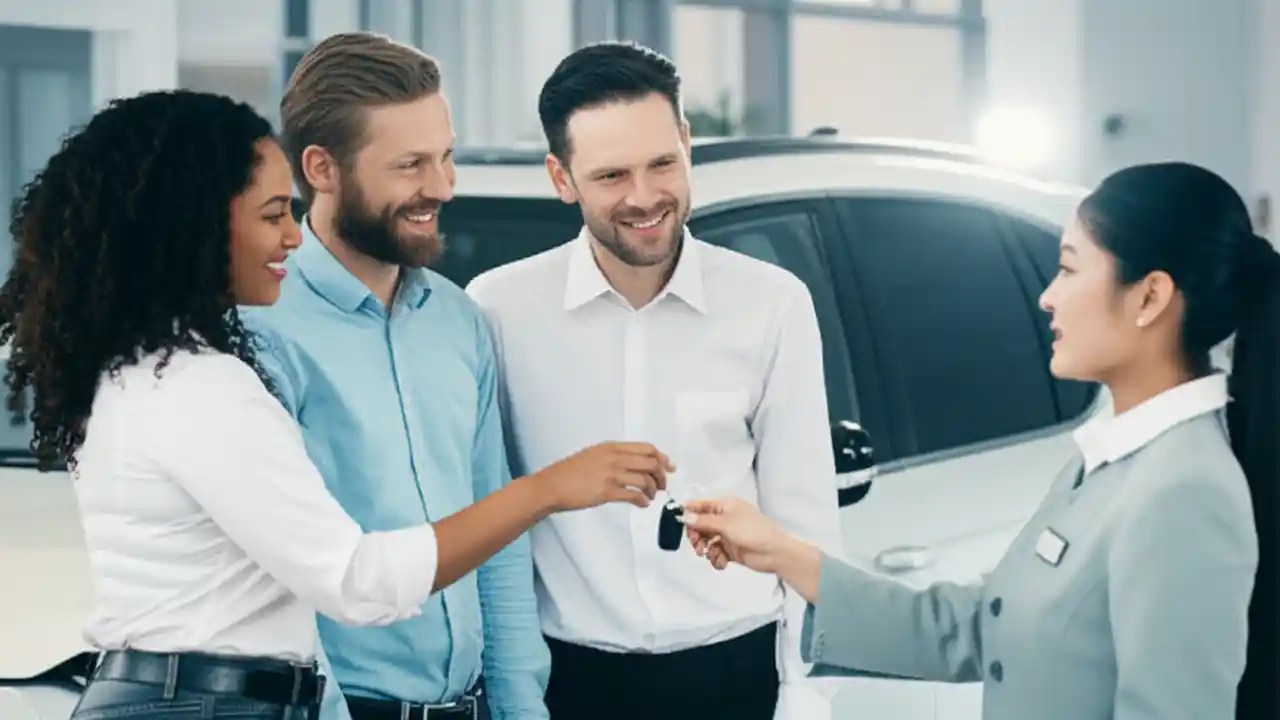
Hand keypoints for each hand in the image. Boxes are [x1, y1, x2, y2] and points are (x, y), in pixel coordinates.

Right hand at [534, 442, 673, 511]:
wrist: (552, 485)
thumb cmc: (570, 472)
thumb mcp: (594, 454)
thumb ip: (615, 456)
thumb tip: (636, 462)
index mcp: (612, 447)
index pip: (647, 448)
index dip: (662, 458)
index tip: (669, 466)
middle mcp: (614, 458)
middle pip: (651, 463)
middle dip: (661, 476)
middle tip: (661, 485)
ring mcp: (611, 474)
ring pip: (645, 480)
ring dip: (652, 490)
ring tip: (650, 496)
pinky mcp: (607, 492)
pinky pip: (634, 495)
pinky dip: (643, 501)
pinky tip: (642, 504)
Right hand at [679, 497, 787, 572]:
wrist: (773, 552)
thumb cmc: (754, 531)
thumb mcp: (725, 523)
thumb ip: (703, 521)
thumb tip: (685, 516)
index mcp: (725, 506)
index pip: (701, 506)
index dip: (689, 512)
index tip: (677, 521)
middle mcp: (725, 519)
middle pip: (701, 526)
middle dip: (696, 536)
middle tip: (697, 545)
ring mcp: (728, 535)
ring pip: (707, 541)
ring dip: (705, 549)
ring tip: (708, 554)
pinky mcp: (731, 550)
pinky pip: (716, 553)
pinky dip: (716, 559)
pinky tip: (721, 562)